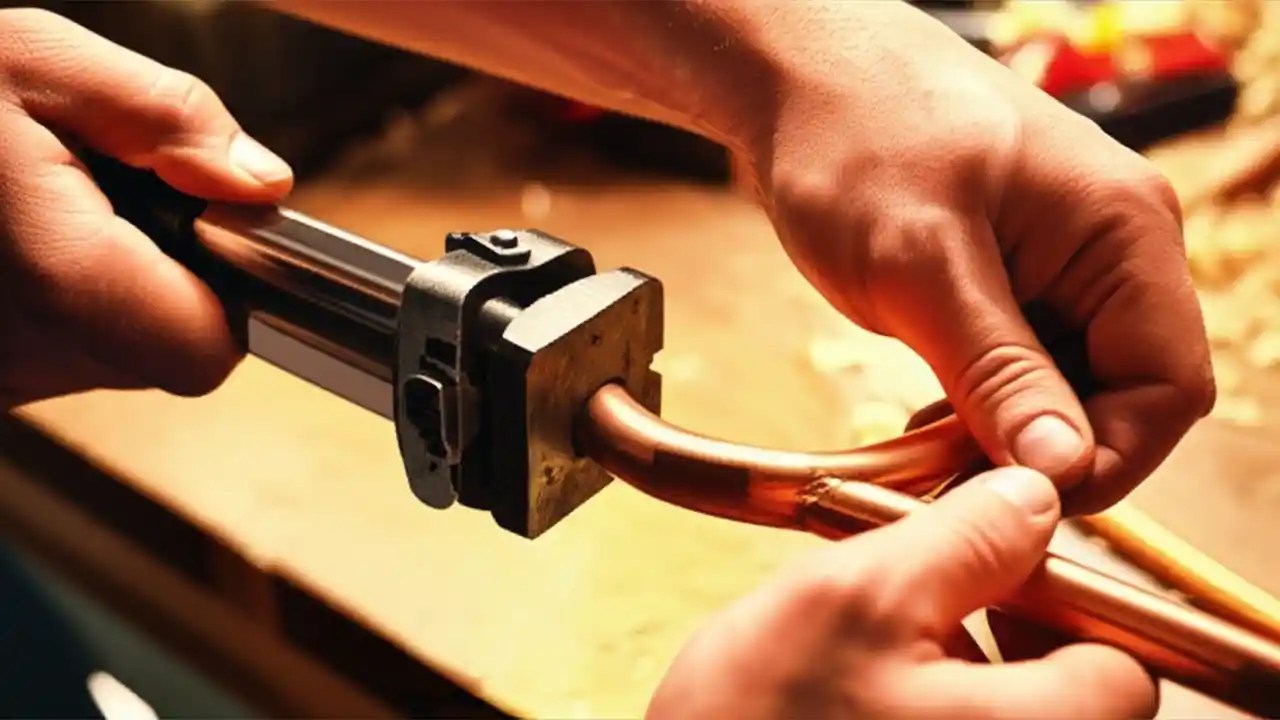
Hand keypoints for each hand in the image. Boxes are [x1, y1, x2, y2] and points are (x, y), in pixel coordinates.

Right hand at [0, 9, 292, 408]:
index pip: (208, 351)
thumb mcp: (32, 63)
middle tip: (104, 189)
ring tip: (42, 205)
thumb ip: (165, 117)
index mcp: (57, 284)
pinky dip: (58, 299)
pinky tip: (10, 239)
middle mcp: (17, 359)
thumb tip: (259, 183)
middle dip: (167, 273)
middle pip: (164, 353)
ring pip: (108, 354)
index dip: (227, 288)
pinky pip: (50, 351)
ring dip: (109, 284)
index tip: (198, 221)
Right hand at [647, 467, 1155, 719]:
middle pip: (1071, 700)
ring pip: (1006, 716)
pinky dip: (921, 708)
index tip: (993, 582)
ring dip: (953, 672)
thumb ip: (964, 540)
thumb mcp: (852, 596)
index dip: (1059, 606)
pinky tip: (854, 699)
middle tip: (914, 613)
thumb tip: (1033, 495)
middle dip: (999, 638)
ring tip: (867, 658)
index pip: (1123, 670)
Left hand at [746, 3, 1212, 512]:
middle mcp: (1110, 248)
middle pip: (1123, 393)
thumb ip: (998, 370)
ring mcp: (1061, 261)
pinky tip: (929, 418)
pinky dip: (983, 402)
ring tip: (932, 451)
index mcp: (1122, 232)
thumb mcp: (922, 266)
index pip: (1166, 386)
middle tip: (959, 484)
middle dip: (1047, 449)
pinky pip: (1023, 361)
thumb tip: (1062, 469)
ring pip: (1067, 385)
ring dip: (1008, 431)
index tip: (1021, 499)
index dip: (1105, 459)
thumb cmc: (856, 136)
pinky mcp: (1011, 275)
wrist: (800, 75)